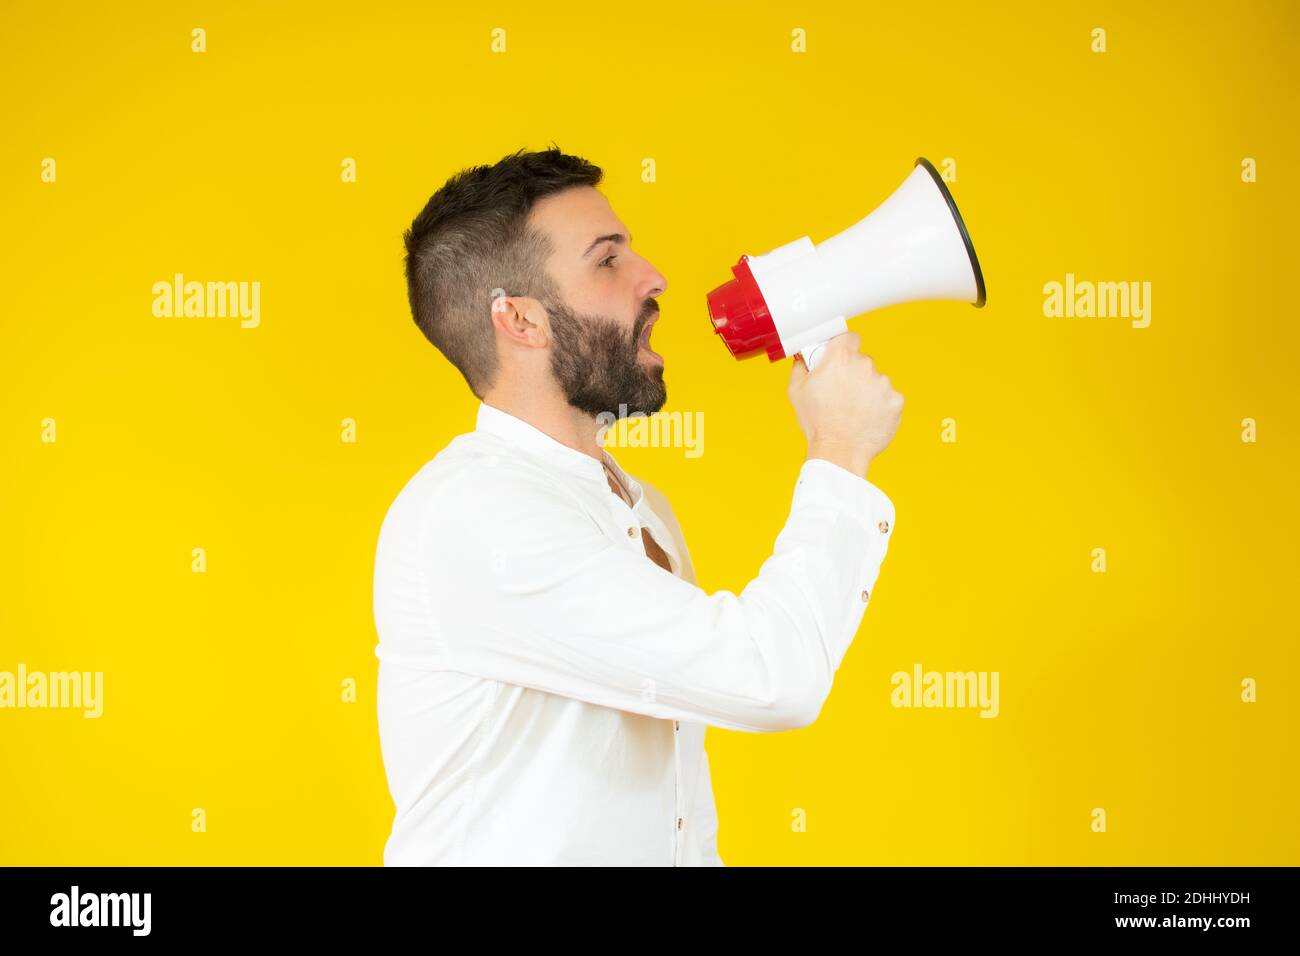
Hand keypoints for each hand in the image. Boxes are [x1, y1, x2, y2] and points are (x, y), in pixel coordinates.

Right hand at [787, 332, 903, 476]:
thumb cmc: (817, 423)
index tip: (841, 356)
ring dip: (868, 391)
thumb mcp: (796, 391)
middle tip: (842, 394)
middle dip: (854, 374)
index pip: (849, 337)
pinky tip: (867, 418)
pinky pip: (888, 398)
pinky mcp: (896, 401)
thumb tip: (804, 359)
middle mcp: (864, 366)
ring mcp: (883, 383)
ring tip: (854, 411)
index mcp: (839, 358)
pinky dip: (880, 406)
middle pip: (862, 361)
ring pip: (876, 381)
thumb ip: (800, 367)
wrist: (839, 452)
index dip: (844, 346)